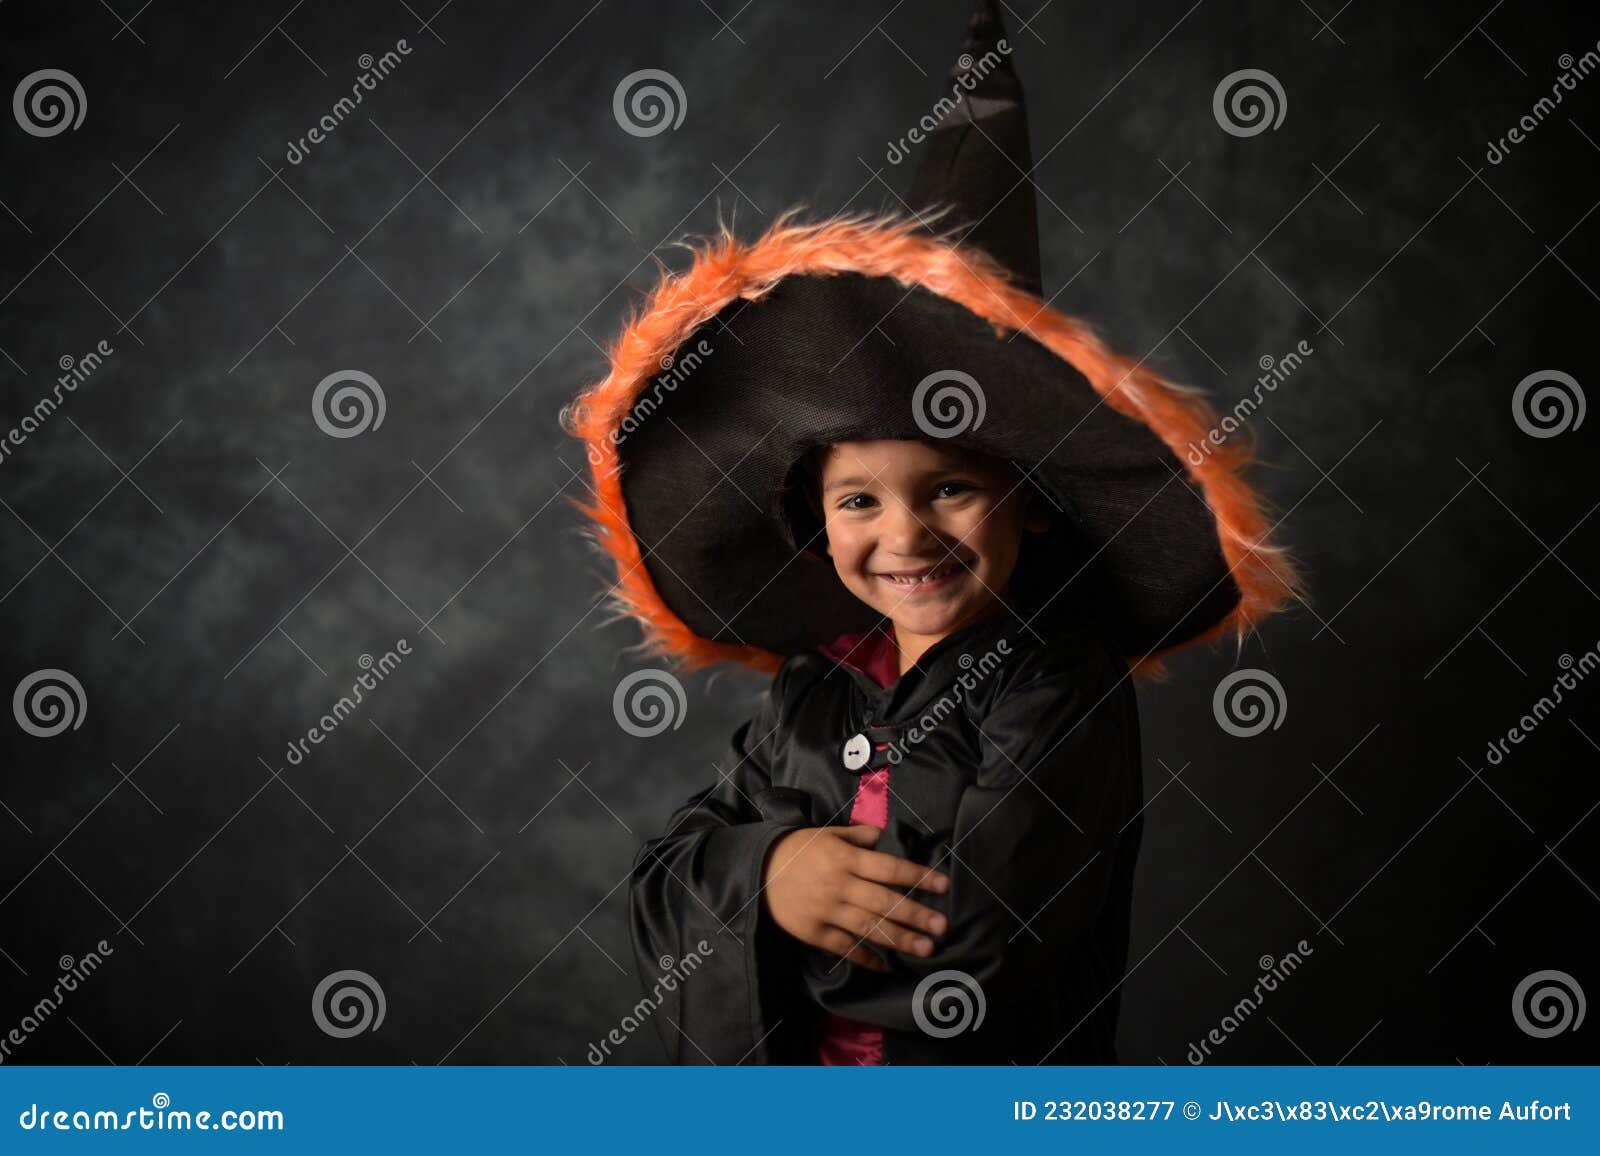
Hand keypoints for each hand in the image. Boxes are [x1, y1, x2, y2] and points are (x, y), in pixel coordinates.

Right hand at [760, 824, 949, 971]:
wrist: (757, 870)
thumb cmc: (798, 849)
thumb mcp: (828, 834)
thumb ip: (860, 836)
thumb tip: (887, 836)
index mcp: (845, 858)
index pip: (889, 868)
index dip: (918, 876)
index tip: (944, 885)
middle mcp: (839, 885)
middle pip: (884, 901)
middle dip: (915, 914)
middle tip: (943, 926)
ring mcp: (826, 911)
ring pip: (868, 927)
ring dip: (899, 939)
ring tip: (926, 949)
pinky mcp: (814, 932)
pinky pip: (844, 948)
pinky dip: (866, 958)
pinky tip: (887, 966)